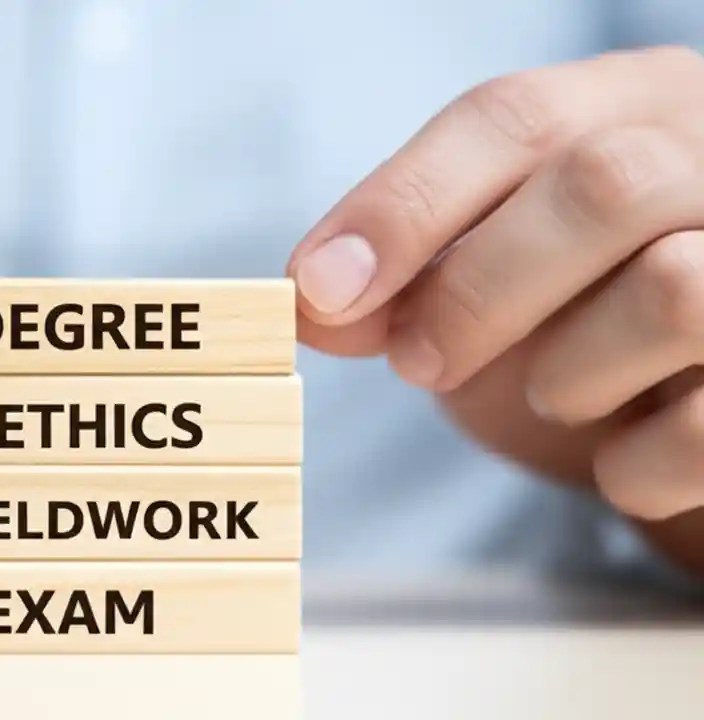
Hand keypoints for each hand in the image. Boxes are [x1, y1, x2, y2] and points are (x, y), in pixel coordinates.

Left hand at [289, 47, 703, 553]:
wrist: (703, 396)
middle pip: (603, 185)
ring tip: (554, 394)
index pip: (513, 119)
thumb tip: (315, 303)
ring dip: (567, 372)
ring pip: (673, 290)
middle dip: (479, 291)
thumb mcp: (488, 275)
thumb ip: (403, 279)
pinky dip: (633, 464)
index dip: (402, 204)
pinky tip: (616, 461)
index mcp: (632, 105)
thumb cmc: (588, 309)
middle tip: (419, 363)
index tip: (317, 287)